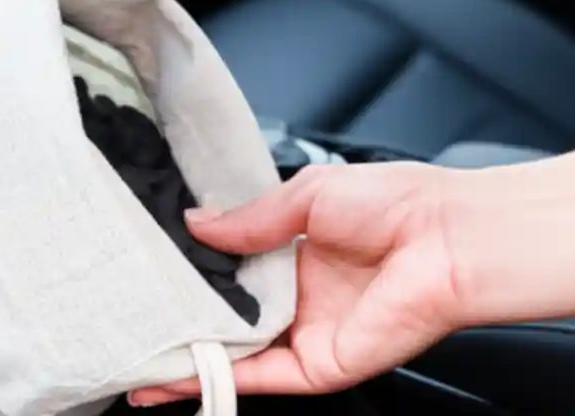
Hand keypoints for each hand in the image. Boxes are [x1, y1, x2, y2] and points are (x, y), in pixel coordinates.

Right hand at [129, 162, 471, 406]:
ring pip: (235, 356)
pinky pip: (258, 378)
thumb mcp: (307, 195)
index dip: (191, 277)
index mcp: (297, 255)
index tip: (147, 274)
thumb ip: (250, 220)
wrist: (448, 236)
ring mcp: (307, 335)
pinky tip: (172, 376)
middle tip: (126, 319)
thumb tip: (197, 224)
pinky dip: (214, 380)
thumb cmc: (399, 204)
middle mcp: (300, 299)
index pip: (231, 274)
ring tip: (130, 356)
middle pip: (227, 320)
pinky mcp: (318, 366)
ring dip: (184, 360)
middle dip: (179, 323)